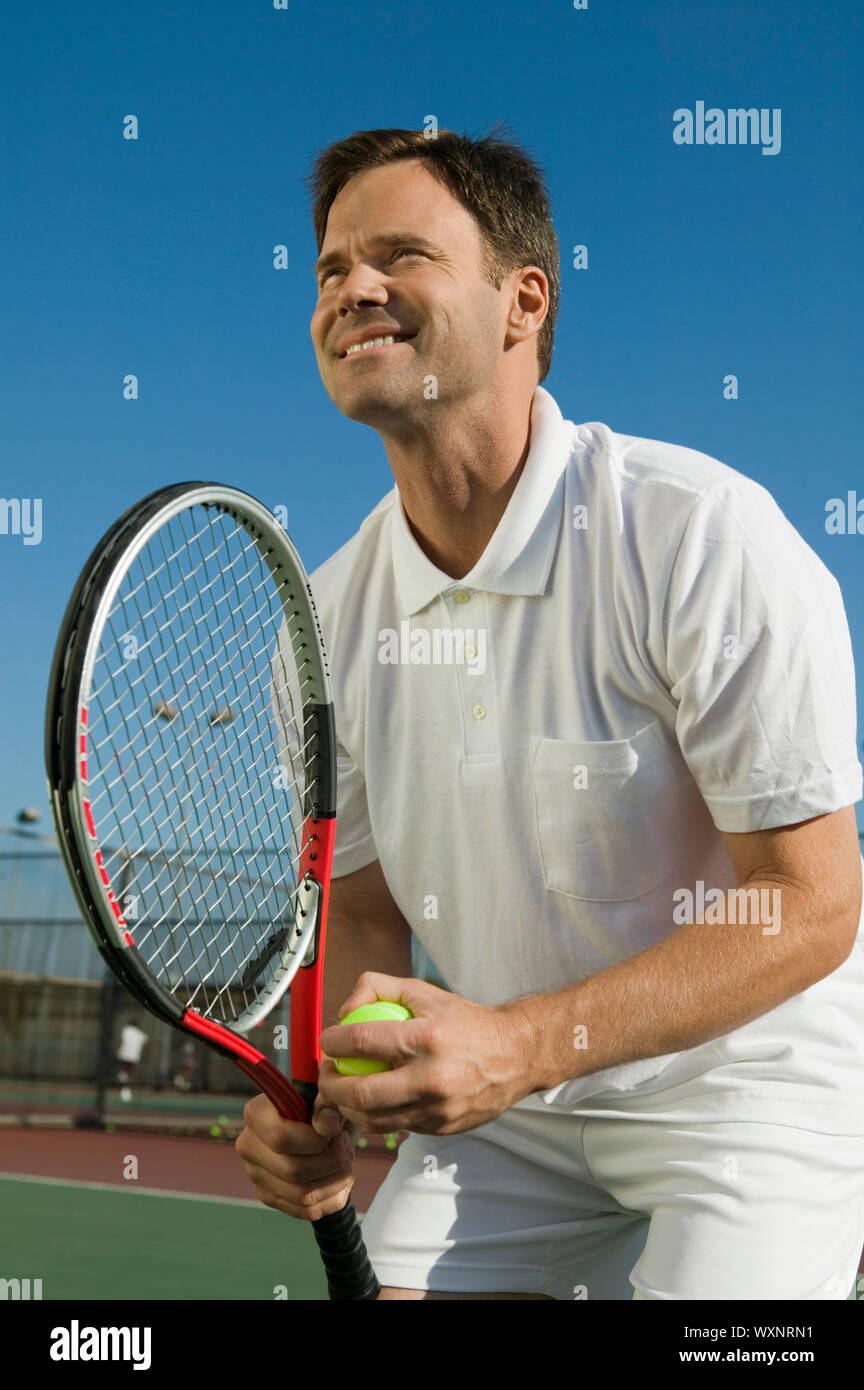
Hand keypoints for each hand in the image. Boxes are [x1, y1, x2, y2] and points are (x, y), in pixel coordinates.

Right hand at [235, 1090, 360, 1220]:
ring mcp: (256, 1175)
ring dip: (336, 1181)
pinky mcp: (269, 1196)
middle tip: (346, 1147)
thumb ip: (328, 1106)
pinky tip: (341, 1180)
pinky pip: (306, 1211)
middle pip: (294, 1171)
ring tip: (346, 1162)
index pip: (281, 1138)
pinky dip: (333, 1199)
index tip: (337, 1131)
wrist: (316, 1122)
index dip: (317, 1141)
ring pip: (303, 1196)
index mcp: (256, 1114)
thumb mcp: (328, 1097)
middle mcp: (248, 1146)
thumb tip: (329, 1123)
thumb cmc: (321, 1105)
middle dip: (332, 1162)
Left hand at [317, 972, 535, 1135]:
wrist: (515, 1055)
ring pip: (373, 1119)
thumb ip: (380, 988)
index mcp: (426, 1038)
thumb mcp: (424, 991)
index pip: (362, 1041)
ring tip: (343, 1091)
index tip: (327, 1041)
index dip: (333, 1042)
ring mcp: (436, 1108)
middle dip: (330, 1085)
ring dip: (348, 1107)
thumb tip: (345, 1011)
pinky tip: (371, 1102)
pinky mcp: (441, 1128)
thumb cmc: (465, 1022)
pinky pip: (396, 1127)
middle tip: (326, 1073)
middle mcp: (431, 1077)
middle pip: (360, 1092)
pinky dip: (376, 1116)